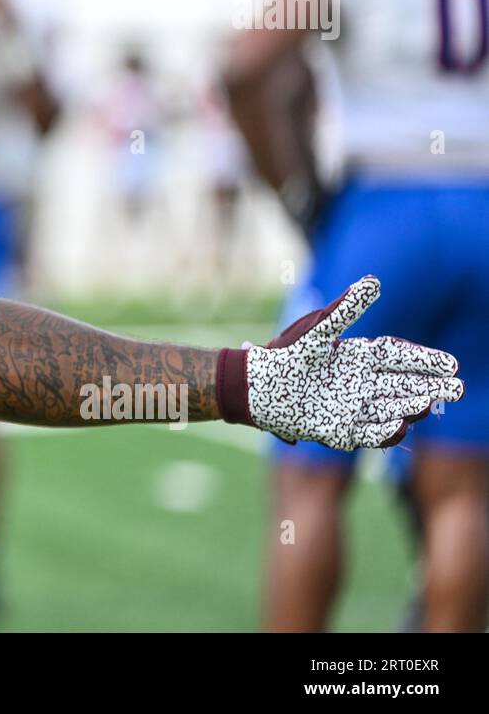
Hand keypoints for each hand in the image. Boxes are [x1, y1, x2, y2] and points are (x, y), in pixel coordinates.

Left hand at [217, 276, 462, 449]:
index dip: (424, 360)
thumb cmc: (287, 355)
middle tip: (457, 388)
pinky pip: (365, 433)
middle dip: (430, 387)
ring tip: (428, 403)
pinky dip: (382, 432)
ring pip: (389, 408)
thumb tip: (374, 280)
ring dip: (410, 407)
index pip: (398, 357)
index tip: (451, 363)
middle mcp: (361, 384)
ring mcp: (351, 408)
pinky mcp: (337, 429)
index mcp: (358, 358)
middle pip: (402, 385)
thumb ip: (346, 309)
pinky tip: (400, 426)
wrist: (255, 387)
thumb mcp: (317, 331)